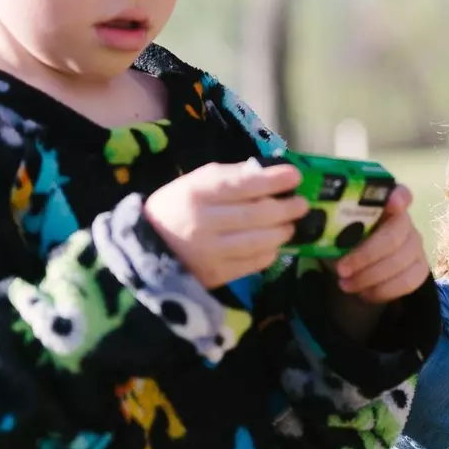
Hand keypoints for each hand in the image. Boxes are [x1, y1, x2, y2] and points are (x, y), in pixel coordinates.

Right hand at [143, 159, 308, 287]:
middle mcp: (203, 223)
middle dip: (286, 209)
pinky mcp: (216, 275)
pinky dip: (269, 253)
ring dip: (282, 232)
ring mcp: (210, 252)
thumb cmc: (176, 209)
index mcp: (196, 193)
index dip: (273, 181)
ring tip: (290, 225)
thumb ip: (227, 177)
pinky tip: (274, 244)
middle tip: (301, 204)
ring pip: (258, 241)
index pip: (242, 185)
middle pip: (256, 215)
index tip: (295, 176)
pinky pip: (253, 263)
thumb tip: (264, 173)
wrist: (147, 249)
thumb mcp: (192, 183)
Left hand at [330, 185, 429, 304]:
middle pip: (393, 236)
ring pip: (399, 262)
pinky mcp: (420, 268)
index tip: (392, 203)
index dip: (398, 198)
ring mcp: (415, 245)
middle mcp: (403, 221)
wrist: (354, 269)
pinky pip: (407, 281)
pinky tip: (364, 293)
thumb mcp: (331, 232)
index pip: (400, 194)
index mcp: (382, 204)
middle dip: (365, 256)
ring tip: (345, 285)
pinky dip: (382, 291)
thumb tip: (312, 225)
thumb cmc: (342, 242)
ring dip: (369, 277)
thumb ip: (328, 225)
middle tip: (341, 270)